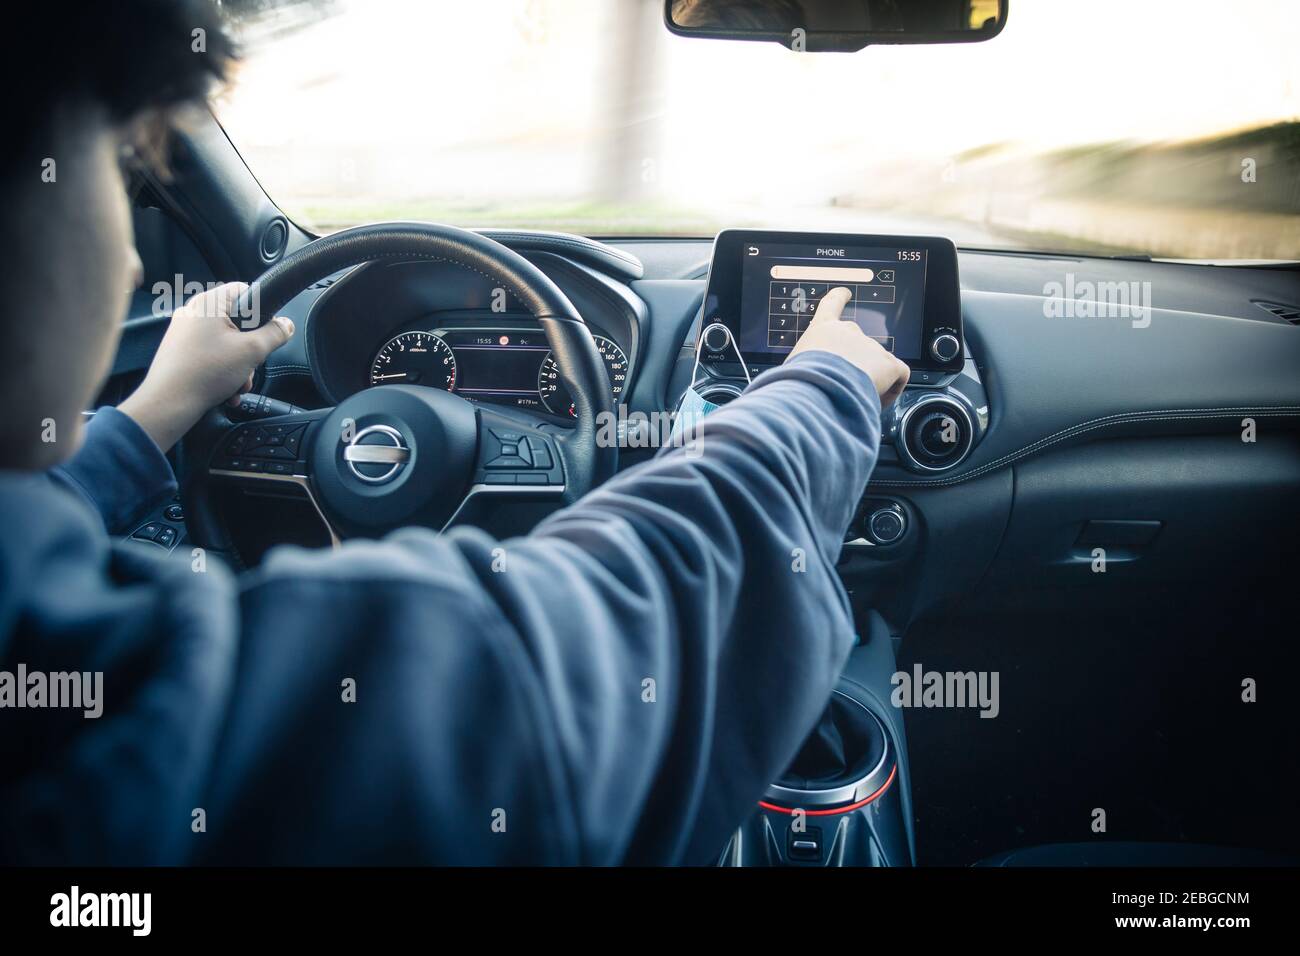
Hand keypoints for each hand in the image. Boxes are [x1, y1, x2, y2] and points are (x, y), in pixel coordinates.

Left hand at [120, 282, 294, 451]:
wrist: (169, 403)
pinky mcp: (179, 351)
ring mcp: (183, 332)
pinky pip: (211, 355)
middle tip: (252, 365)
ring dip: (239, 365)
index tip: (269, 330)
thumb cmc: (205, 373)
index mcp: (208, 303)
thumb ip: (275, 334)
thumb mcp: (252, 351)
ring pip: (226, 343)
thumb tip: (286, 325)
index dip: (263, 309)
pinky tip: (226, 390)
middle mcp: (192, 313)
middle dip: (250, 349)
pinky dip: (222, 371)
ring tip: (237, 384)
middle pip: (237, 322)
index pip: (244, 290)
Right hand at [789, 286, 909, 406]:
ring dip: (868, 381)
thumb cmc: (800, 381)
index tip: (845, 293)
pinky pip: (898, 375)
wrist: (818, 390)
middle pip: (858, 344)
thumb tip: (803, 380)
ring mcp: (871, 346)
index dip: (839, 298)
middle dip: (855, 364)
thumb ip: (804, 366)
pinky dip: (891, 389)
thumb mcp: (793, 367)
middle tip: (845, 385)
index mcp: (822, 329)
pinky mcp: (889, 363)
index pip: (831, 304)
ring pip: (876, 364)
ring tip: (854, 400)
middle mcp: (849, 332)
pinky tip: (877, 401)